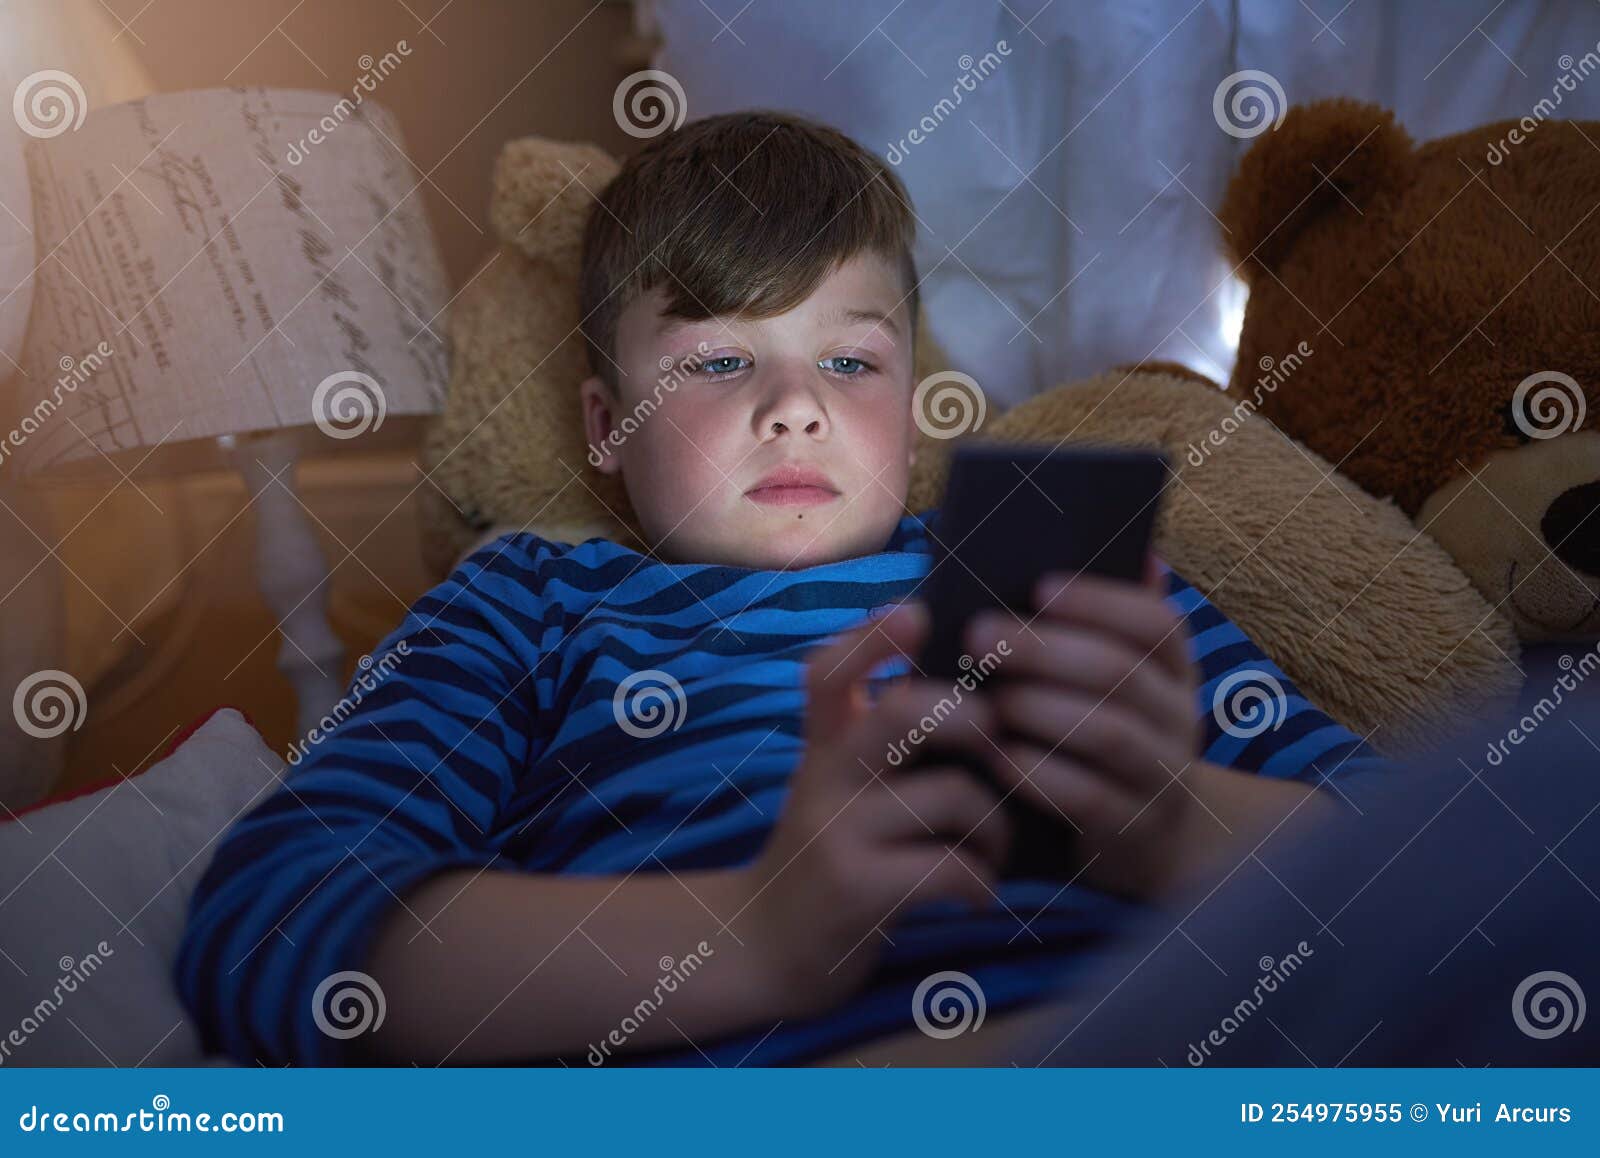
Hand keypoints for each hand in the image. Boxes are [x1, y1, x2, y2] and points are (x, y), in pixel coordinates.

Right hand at [739, 603, 1011, 1017]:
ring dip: (996, 826)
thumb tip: (949, 674)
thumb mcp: (835, 782)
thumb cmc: (826, 854)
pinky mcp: (858, 890)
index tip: (917, 616)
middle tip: (998, 749)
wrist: (762, 946)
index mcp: (823, 743)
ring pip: (952, 796)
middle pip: (904, 712)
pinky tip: (977, 891)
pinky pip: (951, 867)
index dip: (872, 637)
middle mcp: (825, 776)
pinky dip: (983, 880)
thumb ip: (873, 730)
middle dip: (974, 720)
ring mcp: (838, 832)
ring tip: (993, 847)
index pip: (830, 670)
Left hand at [963, 554, 1201, 896]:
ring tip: (987, 699)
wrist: (1150, 839)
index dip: (1099, 601)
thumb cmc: (1102, 733)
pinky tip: (996, 757)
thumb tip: (1131, 552)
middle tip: (978, 637)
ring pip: (1108, 733)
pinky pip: (1088, 796)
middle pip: (1120, 672)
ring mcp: (1162, 776)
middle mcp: (1179, 716)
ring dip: (1038, 710)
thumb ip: (1099, 628)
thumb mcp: (1113, 681)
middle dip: (1043, 650)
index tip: (1037, 587)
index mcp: (1174, 668)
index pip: (1156, 623)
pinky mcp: (1133, 828)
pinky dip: (1037, 772)